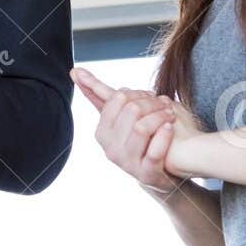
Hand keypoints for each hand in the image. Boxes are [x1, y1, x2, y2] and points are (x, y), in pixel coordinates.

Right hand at [70, 67, 186, 197]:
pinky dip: (164, 136)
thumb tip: (74, 71)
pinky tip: (170, 127)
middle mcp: (110, 148)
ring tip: (171, 114)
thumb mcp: (121, 116)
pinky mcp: (146, 174)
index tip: (151, 95)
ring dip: (160, 116)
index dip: (137, 93)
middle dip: (151, 103)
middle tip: (165, 104)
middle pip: (131, 110)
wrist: (164, 170)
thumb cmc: (143, 137)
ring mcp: (127, 163)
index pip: (117, 99)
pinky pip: (154, 152)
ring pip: (141, 128)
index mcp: (102, 132)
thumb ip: (98, 94)